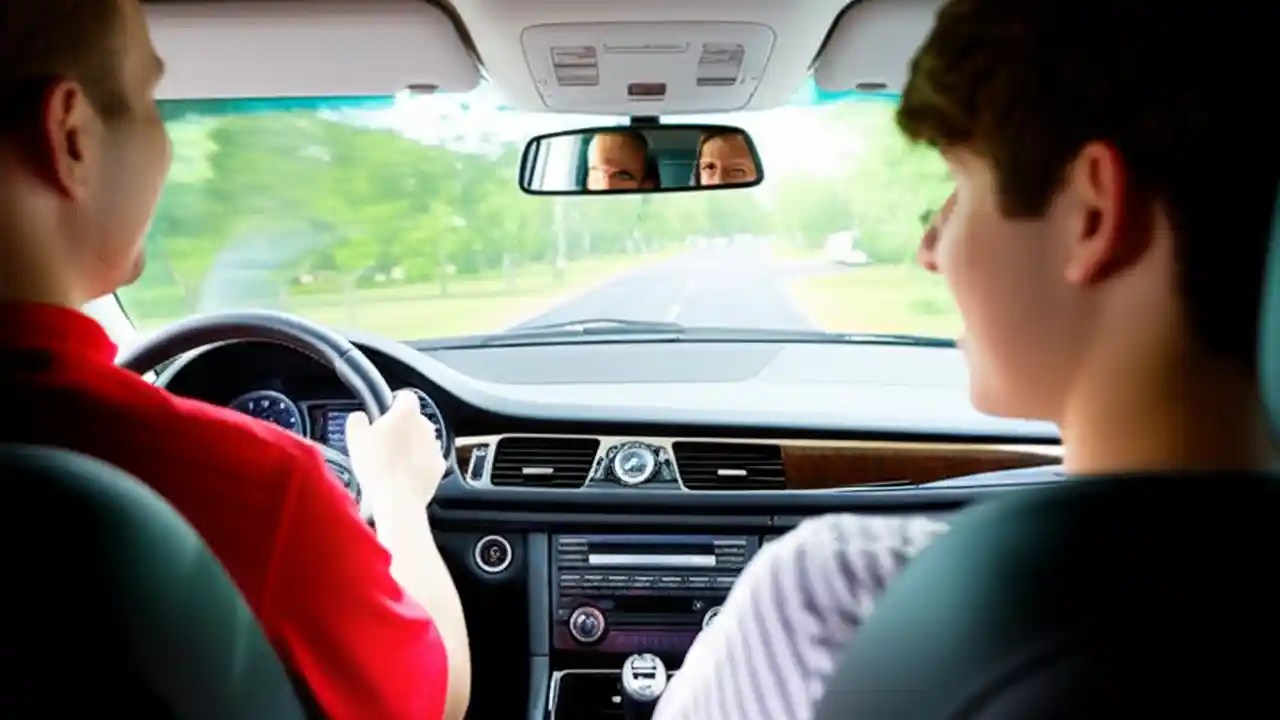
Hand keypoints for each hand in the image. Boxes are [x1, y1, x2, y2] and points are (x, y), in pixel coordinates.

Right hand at [345, 390, 446, 508]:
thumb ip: (357, 419)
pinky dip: (419, 464)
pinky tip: (403, 475)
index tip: (383, 414)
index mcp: (407, 412)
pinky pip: (428, 460)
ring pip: (422, 440)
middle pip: (414, 419)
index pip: (405, 395)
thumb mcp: (355, 437)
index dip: (393, 403)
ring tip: (392, 462)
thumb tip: (360, 416)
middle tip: (383, 442)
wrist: (397, 498)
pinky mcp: (439, 466)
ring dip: (411, 446)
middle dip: (402, 427)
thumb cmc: (376, 465)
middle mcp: (426, 426)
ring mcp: (435, 446)